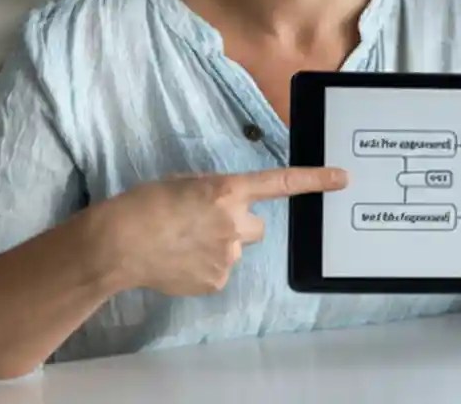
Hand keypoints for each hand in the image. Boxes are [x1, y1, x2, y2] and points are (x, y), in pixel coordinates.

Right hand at [100, 167, 347, 296]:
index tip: (341, 178)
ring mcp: (228, 256)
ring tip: (182, 242)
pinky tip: (179, 261)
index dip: (314, 180)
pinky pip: (220, 270)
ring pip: (236, 249)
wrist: (118, 244)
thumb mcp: (185, 183)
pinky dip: (204, 266)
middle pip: (258, 225)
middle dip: (240, 224)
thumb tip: (229, 205)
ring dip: (219, 245)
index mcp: (227, 191)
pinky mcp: (217, 281)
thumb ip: (217, 193)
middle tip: (205, 224)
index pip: (280, 183)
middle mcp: (234, 223)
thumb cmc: (146, 205)